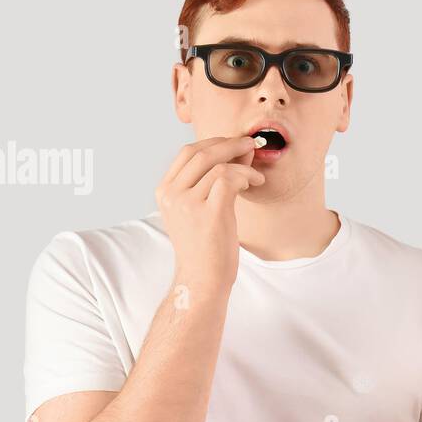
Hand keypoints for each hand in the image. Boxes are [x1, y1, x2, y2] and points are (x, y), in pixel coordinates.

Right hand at [155, 137, 265, 294]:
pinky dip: (245, 176)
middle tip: (251, 145)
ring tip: (255, 177)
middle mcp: (172, 194)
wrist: (202, 280)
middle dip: (230, 144)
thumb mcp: (199, 210)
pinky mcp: (208, 212)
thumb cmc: (205, 247)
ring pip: (218, 165)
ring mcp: (187, 203)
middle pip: (201, 152)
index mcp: (165, 191)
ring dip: (243, 165)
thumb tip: (239, 150)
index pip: (187, 152)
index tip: (235, 144)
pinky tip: (254, 184)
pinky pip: (228, 178)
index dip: (214, 142)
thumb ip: (211, 180)